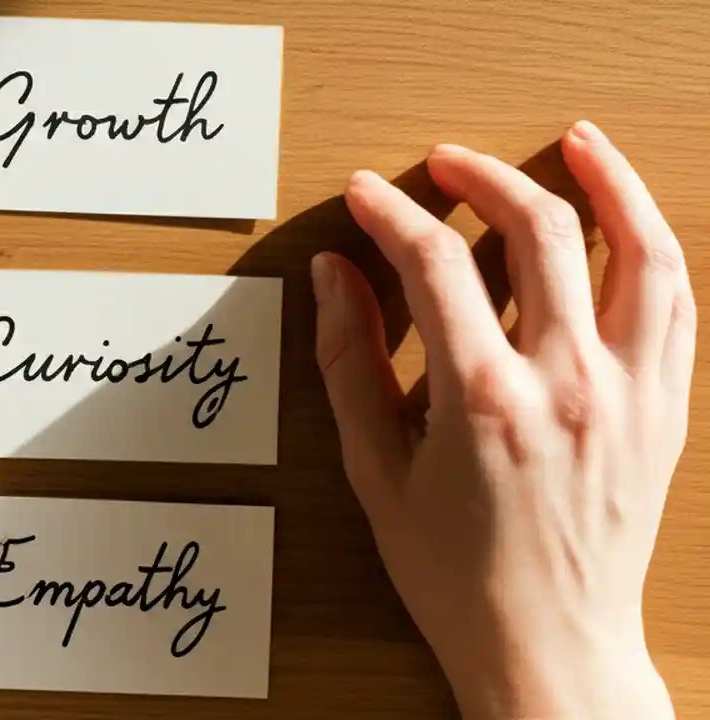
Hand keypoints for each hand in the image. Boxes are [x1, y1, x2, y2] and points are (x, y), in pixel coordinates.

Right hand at [313, 122, 690, 718]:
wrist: (550, 645)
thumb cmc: (454, 571)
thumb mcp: (375, 471)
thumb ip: (350, 364)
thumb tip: (334, 277)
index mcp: (483, 399)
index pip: (434, 264)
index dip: (393, 214)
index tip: (368, 195)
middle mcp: (568, 382)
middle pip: (538, 233)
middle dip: (484, 179)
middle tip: (445, 162)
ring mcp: (630, 392)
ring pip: (637, 249)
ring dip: (604, 183)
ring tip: (575, 144)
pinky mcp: (664, 409)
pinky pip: (675, 302)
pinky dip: (653, 245)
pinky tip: (628, 222)